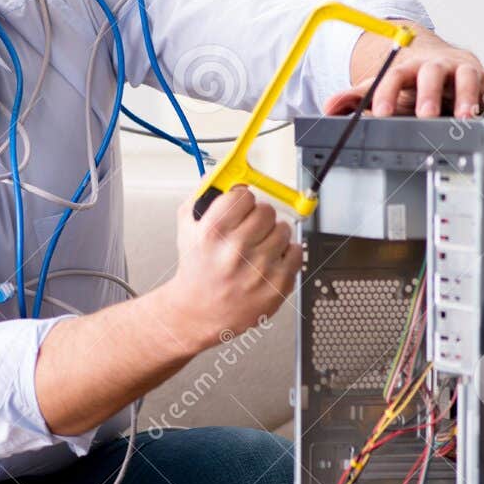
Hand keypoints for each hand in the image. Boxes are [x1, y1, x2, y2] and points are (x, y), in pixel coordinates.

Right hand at [157, 186, 301, 350]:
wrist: (199, 311)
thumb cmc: (197, 269)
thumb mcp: (188, 227)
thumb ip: (205, 196)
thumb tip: (226, 172)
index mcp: (212, 232)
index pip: (243, 195)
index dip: (241, 200)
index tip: (239, 207)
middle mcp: (236, 250)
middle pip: (267, 210)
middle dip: (258, 216)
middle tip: (249, 229)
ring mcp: (260, 269)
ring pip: (283, 229)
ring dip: (272, 235)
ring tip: (257, 248)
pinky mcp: (277, 284)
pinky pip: (296, 252)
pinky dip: (285, 254)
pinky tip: (268, 261)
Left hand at [325, 24, 483, 118]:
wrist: (436, 57)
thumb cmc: (409, 78)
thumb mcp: (380, 84)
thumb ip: (356, 96)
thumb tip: (329, 106)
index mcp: (409, 66)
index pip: (393, 77)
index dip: (384, 93)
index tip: (377, 112)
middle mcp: (437, 66)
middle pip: (433, 74)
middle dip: (429, 94)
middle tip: (425, 115)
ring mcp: (463, 71)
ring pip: (469, 79)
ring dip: (468, 97)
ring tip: (467, 116)